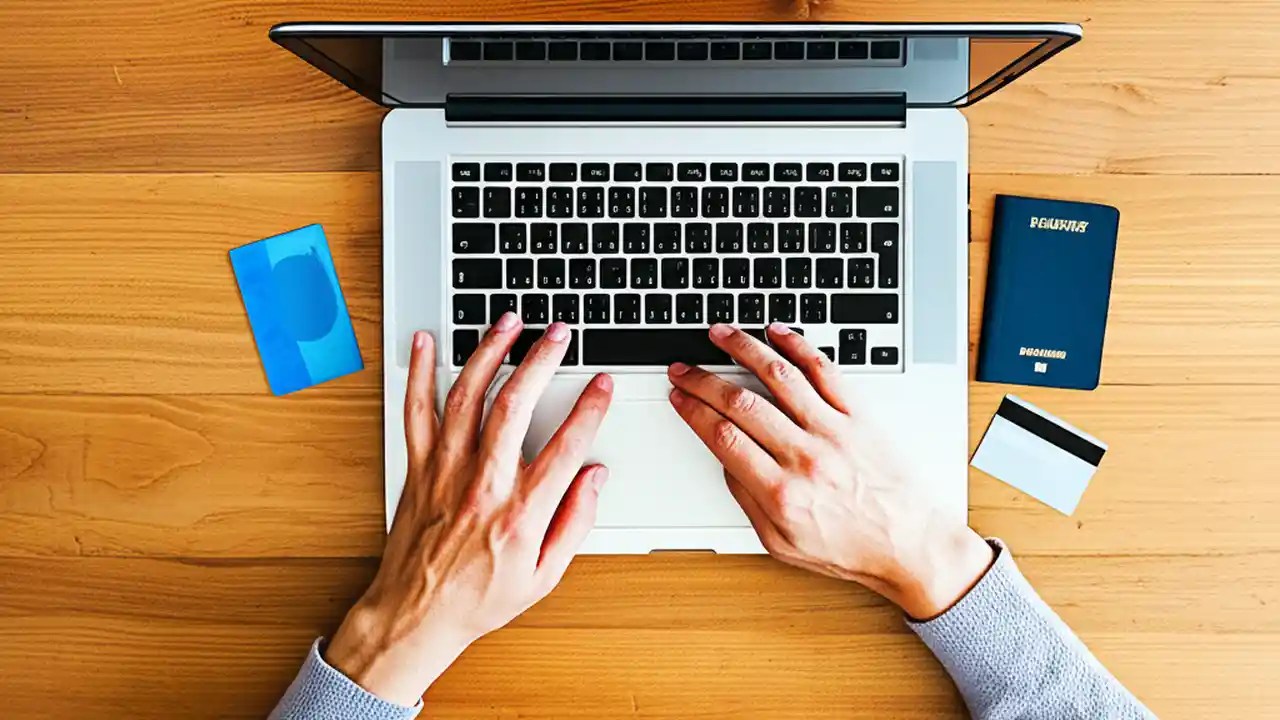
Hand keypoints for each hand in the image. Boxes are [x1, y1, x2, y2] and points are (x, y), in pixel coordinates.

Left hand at [325, 314, 613, 704]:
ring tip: (508, 322)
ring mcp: (445, 471)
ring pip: (467, 397)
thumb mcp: (545, 576)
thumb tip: (595, 477)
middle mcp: (482, 484)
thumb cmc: (479, 600)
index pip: (565, 447)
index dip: (589, 409)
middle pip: (514, 406)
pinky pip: (417, 412)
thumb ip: (576, 522)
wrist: (415, 617)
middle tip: (557, 333)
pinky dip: (419, 373)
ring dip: (488, 353)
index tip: (602, 383)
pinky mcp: (418, 468)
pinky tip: (424, 343)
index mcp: (520, 513)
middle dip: (539, 361)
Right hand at [667, 323, 993, 619]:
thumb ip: (748, 501)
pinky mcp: (860, 417)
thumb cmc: (851, 549)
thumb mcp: (782, 545)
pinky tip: (778, 333)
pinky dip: (798, 346)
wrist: (910, 546)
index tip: (679, 396)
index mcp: (781, 493)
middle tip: (684, 368)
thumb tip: (726, 461)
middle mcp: (806, 457)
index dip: (692, 410)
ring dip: (744, 349)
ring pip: (780, 376)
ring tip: (722, 334)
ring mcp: (835, 432)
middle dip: (703, 380)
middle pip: (741, 403)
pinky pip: (825, 371)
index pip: (723, 437)